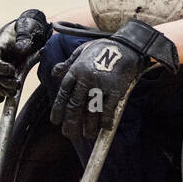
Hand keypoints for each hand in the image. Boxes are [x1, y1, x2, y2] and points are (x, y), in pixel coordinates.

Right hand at [0, 9, 49, 101]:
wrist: (28, 30)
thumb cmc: (27, 27)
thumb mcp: (27, 27)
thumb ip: (24, 36)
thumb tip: (22, 48)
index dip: (0, 67)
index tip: (12, 71)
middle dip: (3, 82)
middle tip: (17, 86)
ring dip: (1, 90)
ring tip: (14, 93)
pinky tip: (0, 100)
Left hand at [50, 20, 178, 139]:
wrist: (127, 46)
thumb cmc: (103, 47)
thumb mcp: (81, 51)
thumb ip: (68, 63)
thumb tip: (55, 72)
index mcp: (76, 70)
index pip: (63, 94)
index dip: (58, 109)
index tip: (55, 121)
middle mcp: (86, 79)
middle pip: (75, 106)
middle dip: (71, 122)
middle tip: (69, 134)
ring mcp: (101, 85)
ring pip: (92, 111)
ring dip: (89, 126)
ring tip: (87, 135)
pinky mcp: (116, 90)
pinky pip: (109, 109)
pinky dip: (107, 120)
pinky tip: (105, 128)